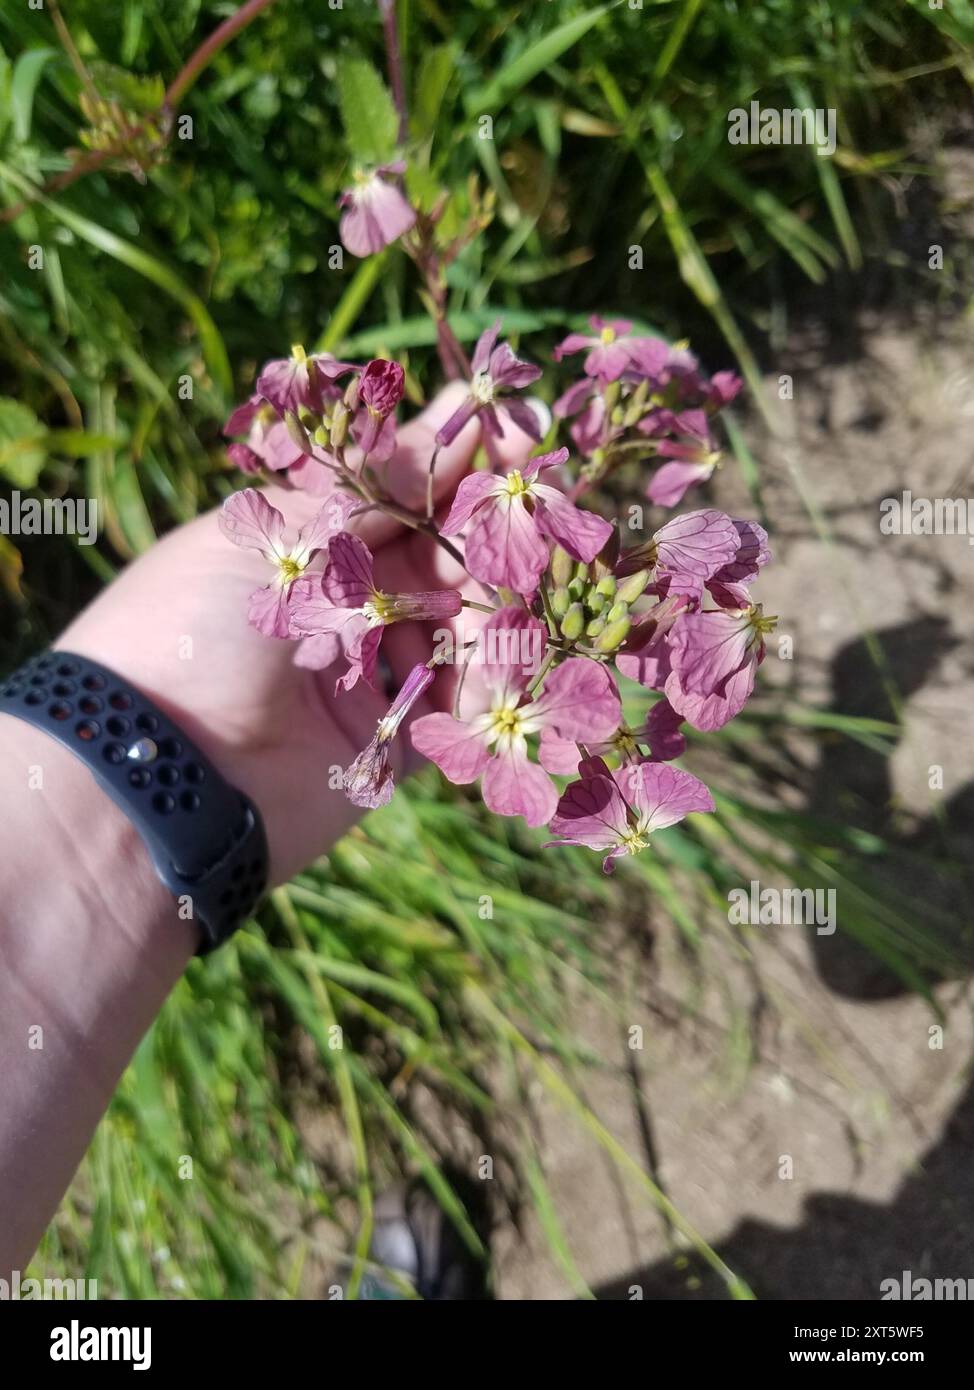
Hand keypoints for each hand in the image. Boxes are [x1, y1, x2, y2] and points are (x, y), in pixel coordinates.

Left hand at [60, 384, 535, 881]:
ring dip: (484, 613)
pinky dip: (475, 684)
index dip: (455, 460)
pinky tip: (485, 674)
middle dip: (483, 536)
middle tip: (533, 520)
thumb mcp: (283, 540)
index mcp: (296, 537)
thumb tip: (462, 407)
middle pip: (434, 553)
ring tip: (501, 613)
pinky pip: (450, 699)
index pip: (393, 486)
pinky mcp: (384, 737)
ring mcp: (362, 668)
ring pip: (454, 624)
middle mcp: (333, 598)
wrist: (157, 775)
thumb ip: (382, 485)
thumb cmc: (196, 631)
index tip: (521, 431)